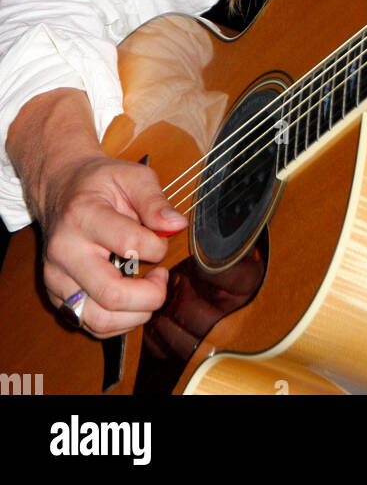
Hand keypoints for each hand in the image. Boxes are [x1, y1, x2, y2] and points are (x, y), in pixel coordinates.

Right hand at [38, 154, 187, 339]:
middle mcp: (65, 251)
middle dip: (151, 295)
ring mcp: (57, 278)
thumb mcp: (130, 176)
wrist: (59, 189)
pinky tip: (132, 301)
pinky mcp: (56, 296)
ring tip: (149, 290)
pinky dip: (120, 321)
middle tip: (162, 276)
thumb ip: (154, 200)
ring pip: (99, 320)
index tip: (162, 241)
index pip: (128, 244)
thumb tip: (177, 225)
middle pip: (111, 294)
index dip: (158, 248)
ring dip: (136, 314)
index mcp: (83, 215)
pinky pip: (91, 324)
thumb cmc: (98, 183)